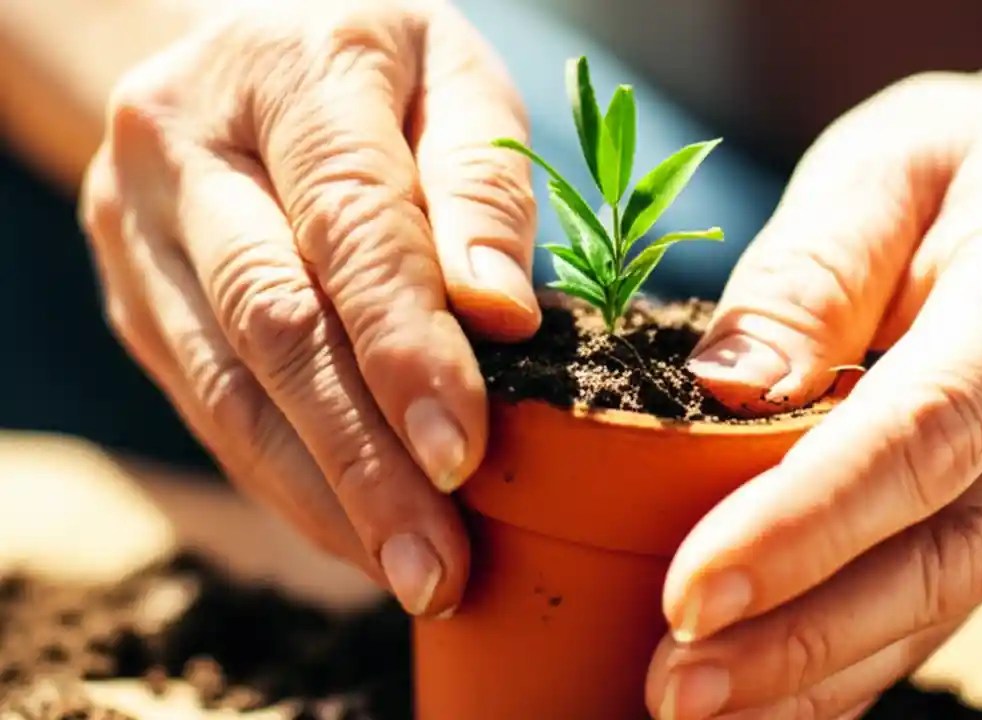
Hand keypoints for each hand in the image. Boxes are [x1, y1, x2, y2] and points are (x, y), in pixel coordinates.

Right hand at [79, 0, 537, 616]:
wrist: (244, 53)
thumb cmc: (384, 72)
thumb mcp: (455, 79)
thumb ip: (482, 185)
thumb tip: (500, 315)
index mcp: (289, 67)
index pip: (350, 226)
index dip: (405, 350)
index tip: (464, 455)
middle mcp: (185, 141)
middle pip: (274, 324)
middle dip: (362, 461)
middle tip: (436, 565)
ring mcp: (136, 224)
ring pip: (228, 388)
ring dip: (323, 498)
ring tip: (410, 574)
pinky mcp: (133, 294)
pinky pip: (208, 407)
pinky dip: (286, 482)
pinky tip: (354, 534)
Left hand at [647, 70, 981, 718]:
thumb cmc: (972, 163)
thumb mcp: (884, 167)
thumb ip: (810, 274)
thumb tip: (728, 392)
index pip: (923, 432)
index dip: (806, 522)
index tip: (690, 593)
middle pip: (945, 550)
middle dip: (804, 635)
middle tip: (675, 689)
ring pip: (951, 598)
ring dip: (821, 671)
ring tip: (699, 708)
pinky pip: (950, 596)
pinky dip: (859, 657)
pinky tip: (777, 697)